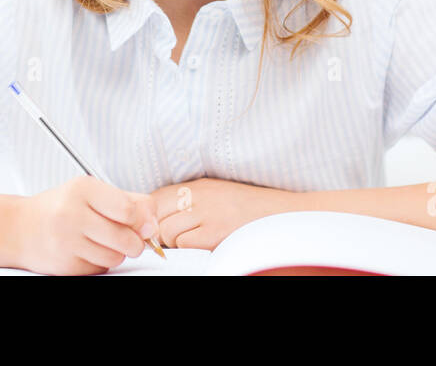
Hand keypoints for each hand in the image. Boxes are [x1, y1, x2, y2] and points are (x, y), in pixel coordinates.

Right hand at [12, 175, 159, 274]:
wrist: (19, 228)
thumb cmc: (60, 208)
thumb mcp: (91, 193)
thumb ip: (128, 201)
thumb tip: (153, 224)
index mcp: (83, 188)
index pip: (129, 210)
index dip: (144, 221)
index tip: (145, 224)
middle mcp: (72, 213)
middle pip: (126, 238)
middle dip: (135, 243)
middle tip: (130, 239)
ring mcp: (66, 241)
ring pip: (115, 257)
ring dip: (117, 253)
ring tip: (102, 242)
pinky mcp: (64, 265)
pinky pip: (100, 269)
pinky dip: (100, 263)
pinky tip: (86, 250)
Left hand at [149, 177, 298, 250]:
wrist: (284, 216)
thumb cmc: (249, 211)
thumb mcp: (217, 195)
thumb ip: (190, 201)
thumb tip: (158, 218)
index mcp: (199, 185)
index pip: (156, 197)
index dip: (151, 215)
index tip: (158, 227)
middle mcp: (200, 194)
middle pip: (157, 213)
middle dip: (158, 230)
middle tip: (171, 241)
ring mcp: (209, 212)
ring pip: (167, 230)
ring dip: (174, 243)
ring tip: (192, 244)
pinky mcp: (217, 231)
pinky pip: (184, 243)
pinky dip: (188, 250)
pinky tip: (203, 248)